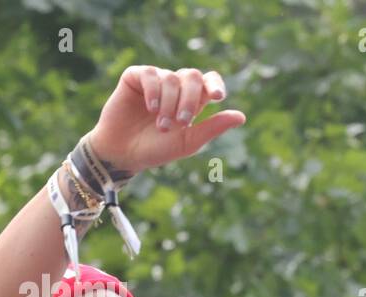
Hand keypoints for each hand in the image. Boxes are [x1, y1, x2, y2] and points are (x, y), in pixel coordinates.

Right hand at [87, 65, 245, 174]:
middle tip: (182, 122)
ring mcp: (156, 81)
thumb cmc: (157, 150)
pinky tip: (151, 109)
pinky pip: (150, 74)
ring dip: (169, 104)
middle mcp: (176, 87)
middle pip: (192, 76)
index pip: (209, 81)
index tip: (217, 97)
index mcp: (192, 100)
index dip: (215, 84)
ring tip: (162, 125)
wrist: (124, 153)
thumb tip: (241, 117)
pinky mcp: (135, 77)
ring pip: (172, 78)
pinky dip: (154, 91)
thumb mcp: (189, 141)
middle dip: (190, 99)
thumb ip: (213, 128)